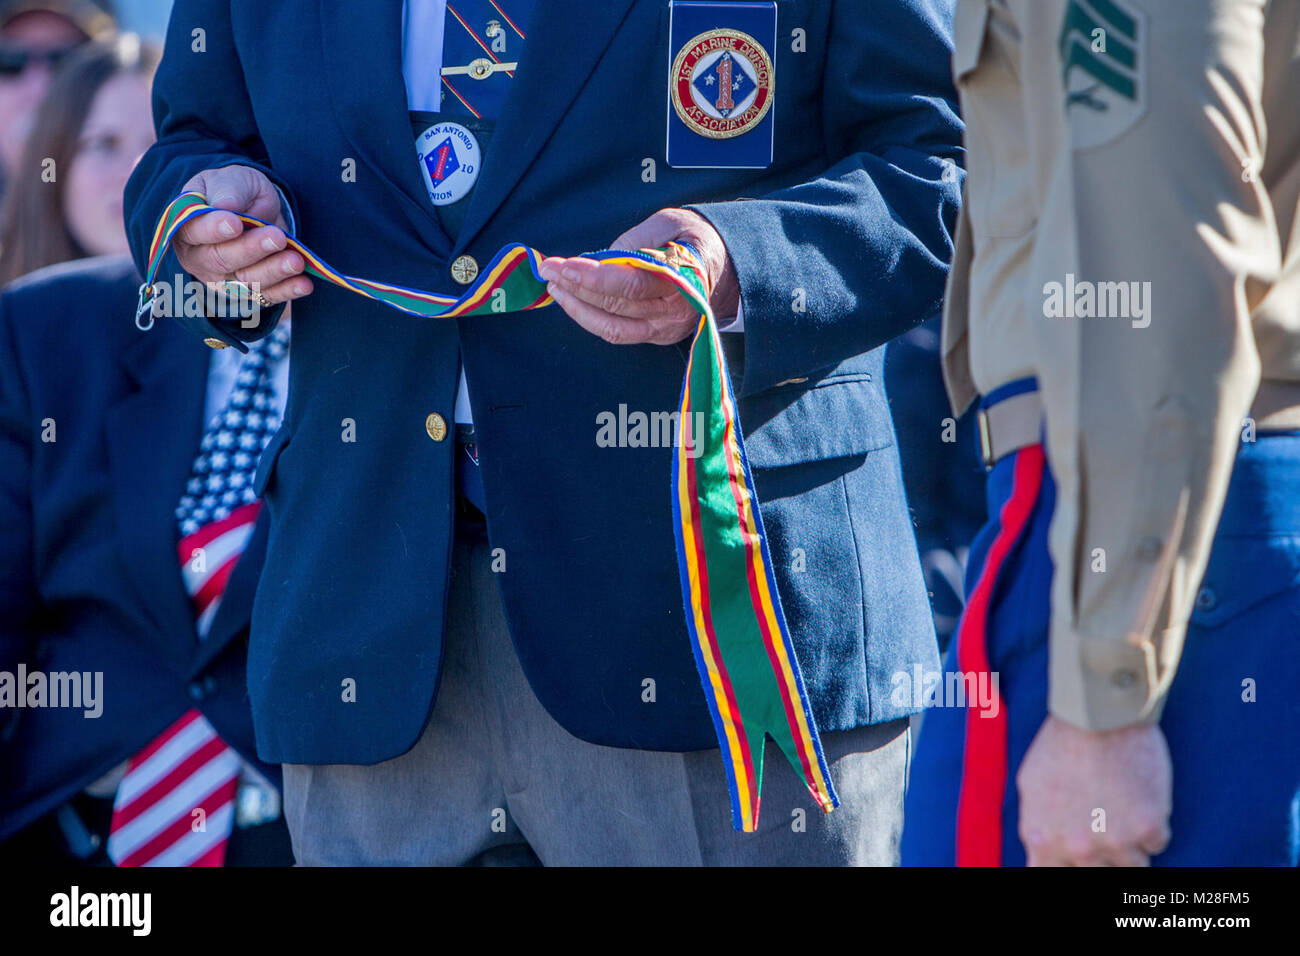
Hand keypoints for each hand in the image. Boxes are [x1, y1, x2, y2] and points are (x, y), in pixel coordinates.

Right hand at [174, 165, 312, 305]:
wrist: (255, 207)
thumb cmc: (235, 191)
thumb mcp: (231, 179)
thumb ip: (227, 190)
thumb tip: (225, 205)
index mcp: (186, 227)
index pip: (194, 231)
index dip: (213, 229)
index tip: (235, 223)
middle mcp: (200, 258)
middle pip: (222, 260)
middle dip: (251, 250)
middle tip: (276, 238)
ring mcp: (223, 279)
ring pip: (246, 282)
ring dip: (273, 272)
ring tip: (295, 261)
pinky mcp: (248, 292)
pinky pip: (267, 296)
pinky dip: (287, 291)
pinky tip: (303, 285)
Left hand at [537, 207, 739, 344]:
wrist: (729, 269)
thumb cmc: (697, 241)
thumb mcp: (672, 222)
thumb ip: (637, 237)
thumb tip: (603, 257)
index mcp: (682, 278)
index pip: (630, 282)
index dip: (592, 276)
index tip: (563, 264)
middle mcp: (674, 311)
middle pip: (615, 305)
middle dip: (576, 287)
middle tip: (549, 270)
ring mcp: (666, 329)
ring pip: (611, 327)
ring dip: (577, 308)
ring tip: (555, 287)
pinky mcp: (658, 337)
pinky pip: (617, 333)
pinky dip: (590, 319)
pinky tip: (574, 301)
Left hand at [1017, 714, 1171, 865]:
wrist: (1098, 715)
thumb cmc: (1061, 743)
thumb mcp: (1031, 786)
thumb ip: (1038, 825)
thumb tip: (1041, 849)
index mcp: (1042, 838)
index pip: (1046, 877)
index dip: (1064, 868)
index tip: (1078, 860)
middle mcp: (1076, 848)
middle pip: (1094, 875)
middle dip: (1101, 856)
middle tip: (1104, 826)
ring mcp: (1115, 842)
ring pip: (1131, 867)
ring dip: (1131, 845)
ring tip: (1123, 810)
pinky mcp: (1150, 829)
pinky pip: (1156, 844)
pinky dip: (1153, 826)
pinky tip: (1140, 796)